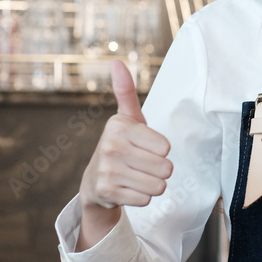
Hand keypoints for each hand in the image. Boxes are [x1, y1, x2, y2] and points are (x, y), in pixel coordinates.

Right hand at [75, 60, 172, 250]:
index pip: (166, 147)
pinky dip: (141, 197)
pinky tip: (127, 188)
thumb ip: (126, 92)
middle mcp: (111, 147)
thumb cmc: (121, 145)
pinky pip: (146, 199)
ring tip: (136, 176)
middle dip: (160, 170)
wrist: (95, 181)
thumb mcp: (127, 119)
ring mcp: (107, 171)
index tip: (144, 147)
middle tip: (142, 165)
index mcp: (120, 126)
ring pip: (158, 186)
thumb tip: (116, 62)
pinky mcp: (106, 193)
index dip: (161, 150)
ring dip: (153, 184)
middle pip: (165, 168)